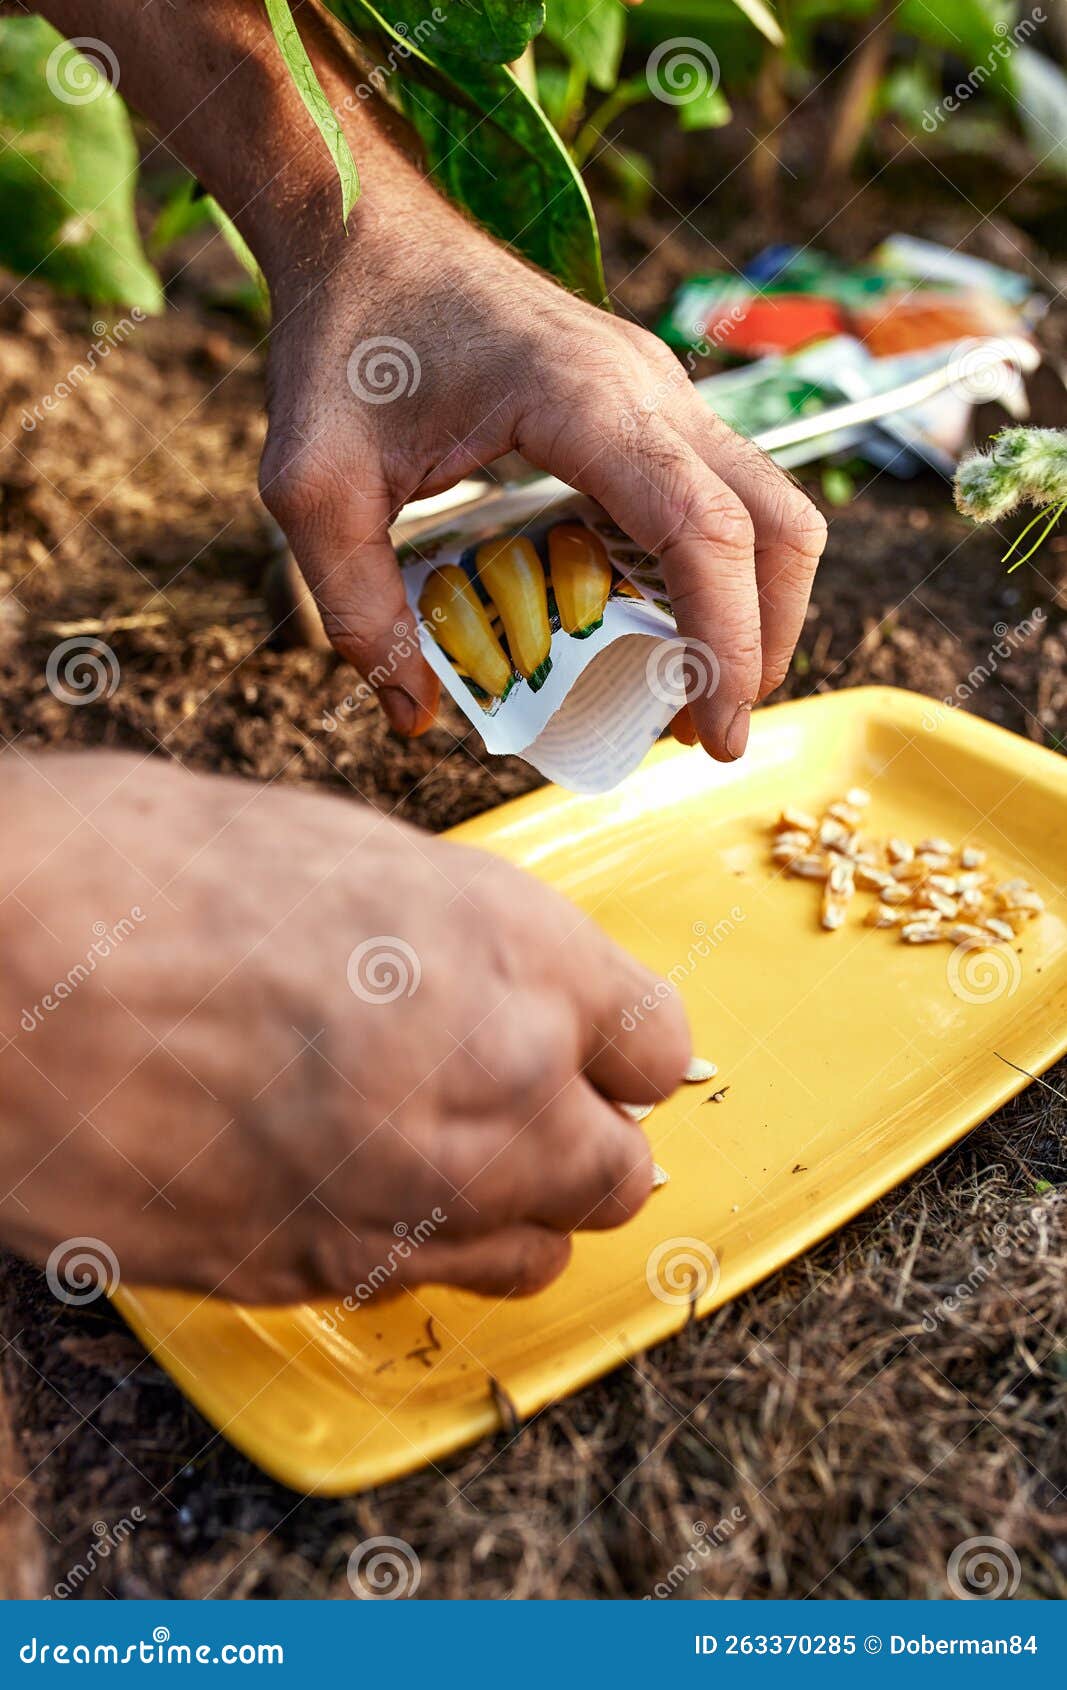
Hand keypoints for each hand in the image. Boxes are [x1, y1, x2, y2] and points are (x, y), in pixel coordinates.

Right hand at [1, 755, 689, 1302]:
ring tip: (448, 1158)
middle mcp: (498, 1093)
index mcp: (522, 960)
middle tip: (527, 1104)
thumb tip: (498, 982)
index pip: (659, 1044)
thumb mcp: (350, 856)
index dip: (621, 1042)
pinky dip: (420, 1249)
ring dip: (517, 1209)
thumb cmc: (150, 873)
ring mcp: (414, 1202)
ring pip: (540, 1249)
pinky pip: (426, 1285)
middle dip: (585, 1135)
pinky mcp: (321, 1277)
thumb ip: (463, 940)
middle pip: (619, 1167)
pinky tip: (360, 1189)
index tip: (595, 1042)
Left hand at [29, 0, 825, 760]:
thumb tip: (414, 714)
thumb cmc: (341, 342)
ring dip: (750, 604)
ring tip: (688, 686)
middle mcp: (650, 388)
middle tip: (707, 731)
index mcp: (585, 401)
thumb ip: (356, 604)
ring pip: (764, 504)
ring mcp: (658, 386)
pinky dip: (712, 566)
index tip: (718, 733)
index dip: (728, 641)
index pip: (703, 531)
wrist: (364, 227)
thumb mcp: (313, 483)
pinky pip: (717, 489)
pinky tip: (648, 618)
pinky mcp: (645, 397)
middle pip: (772, 524)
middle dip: (762, 640)